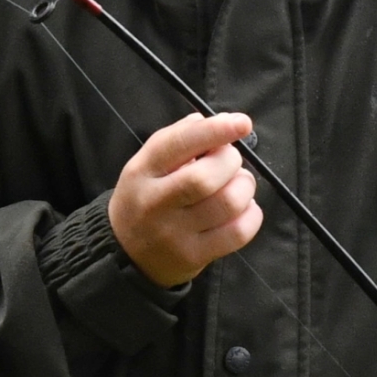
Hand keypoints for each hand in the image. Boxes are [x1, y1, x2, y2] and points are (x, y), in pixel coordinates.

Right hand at [108, 112, 262, 287]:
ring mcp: (174, 233)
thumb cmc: (144, 199)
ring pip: (227, 204)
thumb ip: (179, 139)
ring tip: (238, 185)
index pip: (178, 145)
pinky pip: (238, 232)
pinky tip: (243, 209)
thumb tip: (217, 120)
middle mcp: (155, 202)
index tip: (242, 123)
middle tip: (230, 162)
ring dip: (244, 187)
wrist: (124, 253)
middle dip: (230, 162)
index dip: (214, 131)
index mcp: (141, 172)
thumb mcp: (147, 165)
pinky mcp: (194, 256)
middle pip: (205, 178)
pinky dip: (251, 215)